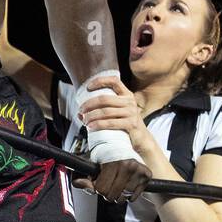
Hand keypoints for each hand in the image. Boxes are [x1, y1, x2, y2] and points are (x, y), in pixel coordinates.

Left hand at [73, 74, 151, 201]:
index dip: (100, 81)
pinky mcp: (131, 124)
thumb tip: (79, 113)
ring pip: (105, 111)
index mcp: (126, 95)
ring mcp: (131, 112)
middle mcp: (130, 102)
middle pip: (105, 99)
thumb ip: (100, 111)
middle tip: (81, 111)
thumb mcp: (116, 115)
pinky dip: (98, 124)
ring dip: (92, 116)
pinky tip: (91, 127)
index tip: (88, 87)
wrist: (142, 140)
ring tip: (85, 121)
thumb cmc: (126, 126)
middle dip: (89, 104)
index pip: (114, 81)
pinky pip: (110, 123)